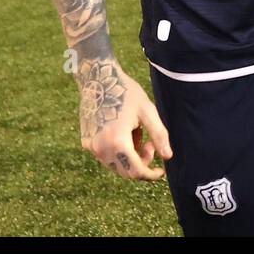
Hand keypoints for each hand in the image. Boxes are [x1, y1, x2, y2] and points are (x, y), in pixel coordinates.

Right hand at [78, 61, 171, 181]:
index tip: (160, 172)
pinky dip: (118, 151)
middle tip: (149, 143)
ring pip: (116, 165)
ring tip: (136, 133)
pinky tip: (124, 131)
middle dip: (141, 163)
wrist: (98, 78)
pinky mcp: (86, 142)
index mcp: (117, 141)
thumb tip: (168, 156)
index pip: (136, 171)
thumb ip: (159, 135)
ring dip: (130, 156)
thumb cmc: (126, 92)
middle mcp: (101, 148)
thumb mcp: (147, 111)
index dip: (150, 175)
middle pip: (125, 172)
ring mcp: (91, 146)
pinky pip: (106, 156)